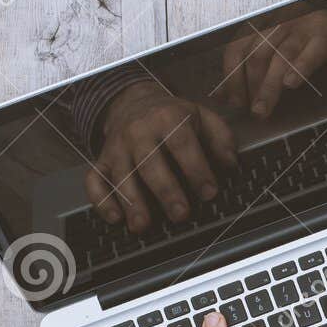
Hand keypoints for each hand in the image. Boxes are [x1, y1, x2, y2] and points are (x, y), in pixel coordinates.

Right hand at [85, 80, 235, 232]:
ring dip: (132, 202)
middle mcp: (139, 132)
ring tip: (143, 225)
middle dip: (165, 191)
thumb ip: (221, 138)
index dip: (197, 170)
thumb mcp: (202, 116)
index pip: (182, 145)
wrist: (133, 101)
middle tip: (180, 214)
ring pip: (121, 175)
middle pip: (150, 163)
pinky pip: (95, 180)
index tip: (209, 192)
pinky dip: (101, 200)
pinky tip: (115, 218)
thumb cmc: (172, 116)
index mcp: (168, 118)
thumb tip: (231, 164)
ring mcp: (117, 147)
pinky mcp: (102, 161)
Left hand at [221, 9, 326, 117]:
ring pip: (280, 57)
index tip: (234, 102)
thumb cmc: (311, 44)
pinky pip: (310, 52)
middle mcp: (278, 25)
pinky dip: (299, 68)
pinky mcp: (325, 36)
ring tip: (264, 108)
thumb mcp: (280, 53)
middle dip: (251, 88)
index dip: (233, 77)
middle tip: (253, 112)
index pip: (237, 49)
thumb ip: (255, 70)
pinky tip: (292, 84)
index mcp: (263, 28)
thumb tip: (228, 96)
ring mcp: (302, 28)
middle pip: (257, 56)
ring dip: (269, 86)